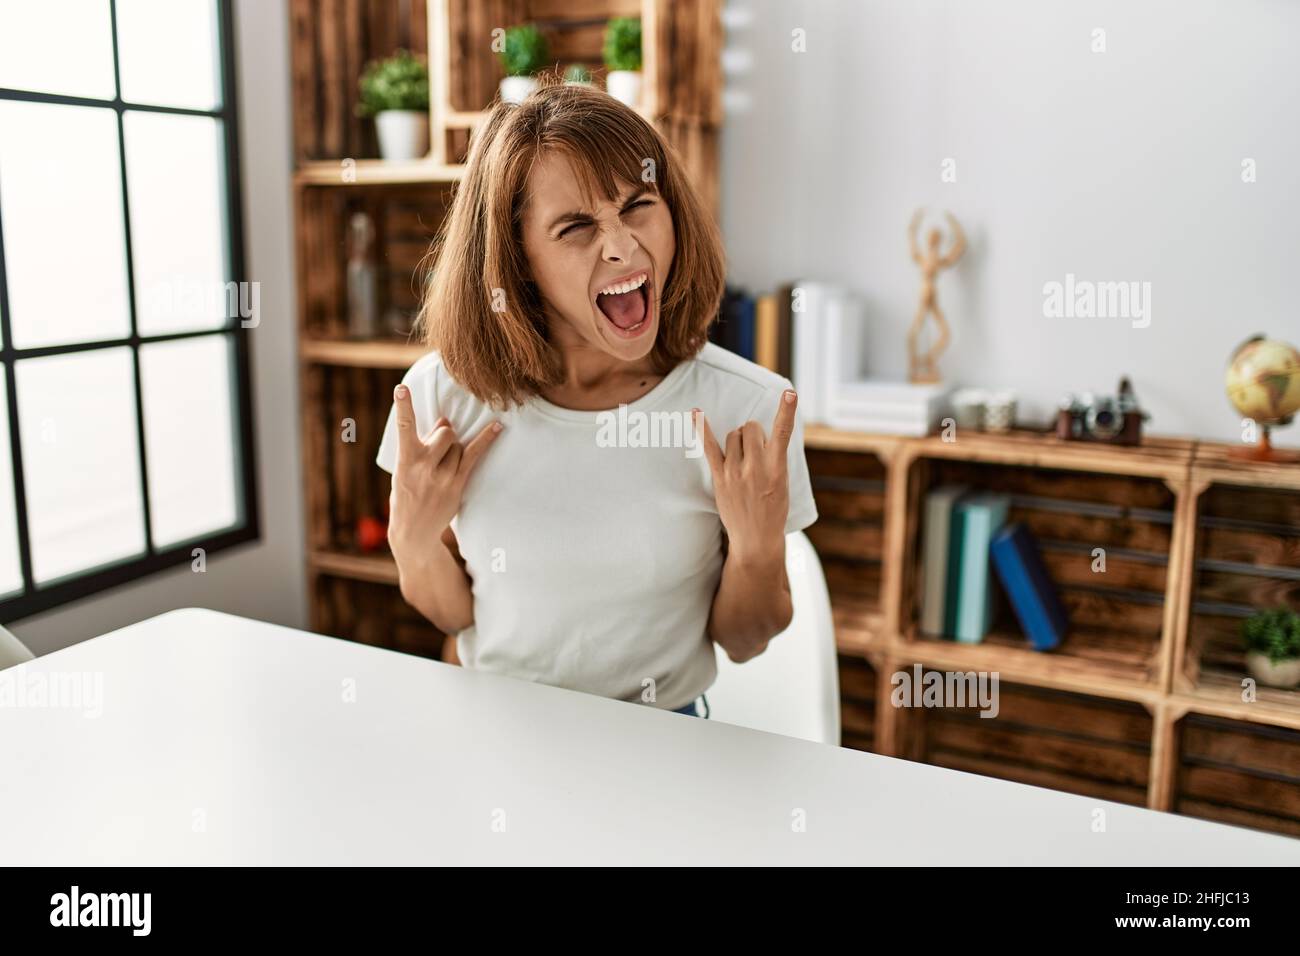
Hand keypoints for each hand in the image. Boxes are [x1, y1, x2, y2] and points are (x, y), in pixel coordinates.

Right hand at [387, 384, 500, 567]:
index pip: (403, 428)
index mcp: (404, 460)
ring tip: (443, 466)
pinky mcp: (456, 485)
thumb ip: (422, 445)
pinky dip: (486, 439)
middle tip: (439, 448)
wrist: (413, 530)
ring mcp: (441, 477)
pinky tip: (497, 426)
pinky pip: (474, 456)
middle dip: (446, 434)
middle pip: (445, 434)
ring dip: (454, 449)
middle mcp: (422, 467)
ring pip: (457, 445)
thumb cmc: (408, 492)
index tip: (401, 388)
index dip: (403, 407)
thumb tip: (447, 421)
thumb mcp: (405, 469)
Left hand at [695, 389, 796, 561]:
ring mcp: (735, 473)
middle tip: (757, 452)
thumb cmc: (773, 509)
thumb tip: (757, 435)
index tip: (789, 393)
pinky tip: (696, 412)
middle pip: (751, 428)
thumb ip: (773, 458)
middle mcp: (756, 468)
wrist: (756, 538)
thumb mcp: (783, 483)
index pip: (782, 434)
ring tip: (744, 460)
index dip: (787, 411)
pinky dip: (701, 428)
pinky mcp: (720, 478)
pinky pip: (709, 447)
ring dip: (739, 440)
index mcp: (777, 469)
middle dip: (754, 433)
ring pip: (734, 435)